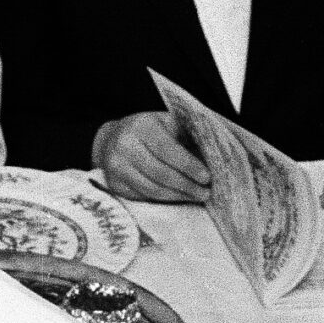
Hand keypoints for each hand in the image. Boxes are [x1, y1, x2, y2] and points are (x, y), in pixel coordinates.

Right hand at [93, 112, 210, 202]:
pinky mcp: (113, 184)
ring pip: (153, 189)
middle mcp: (124, 145)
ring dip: (178, 195)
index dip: (189, 166)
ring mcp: (116, 166)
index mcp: (141, 126)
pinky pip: (143, 196)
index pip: (168, 150)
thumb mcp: (166, 124)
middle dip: (187, 185)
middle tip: (205, 192)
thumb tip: (213, 159)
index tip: (207, 177)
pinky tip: (178, 196)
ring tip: (196, 196)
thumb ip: (186, 137)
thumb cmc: (148, 130)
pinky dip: (164, 199)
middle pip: (161, 173)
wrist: (111, 138)